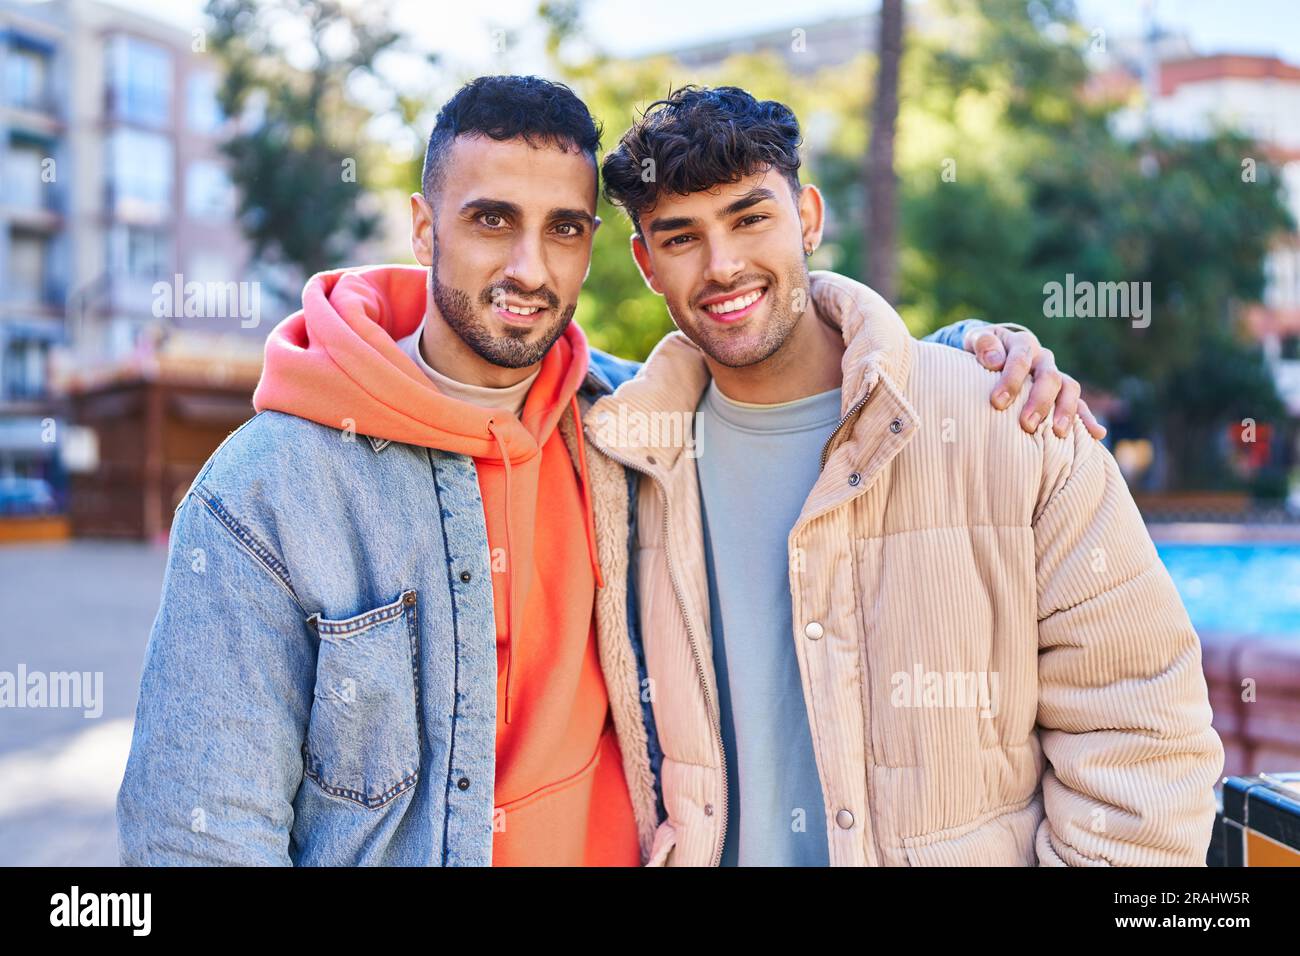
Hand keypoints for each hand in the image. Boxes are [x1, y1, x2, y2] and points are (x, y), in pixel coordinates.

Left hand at [963, 324, 1105, 439]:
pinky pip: (1080, 403)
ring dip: (1066, 410)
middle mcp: (1043, 359)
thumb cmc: (984, 351)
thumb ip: (983, 344)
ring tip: (1059, 432)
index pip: (1020, 359)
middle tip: (1027, 424)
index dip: (1011, 380)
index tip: (997, 402)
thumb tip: (995, 361)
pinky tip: (1097, 434)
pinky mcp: (1062, 392)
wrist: (996, 352)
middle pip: (1049, 377)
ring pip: (1069, 389)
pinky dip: (1088, 418)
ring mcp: (1056, 375)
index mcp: (1023, 344)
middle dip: (1039, 401)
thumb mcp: (977, 340)